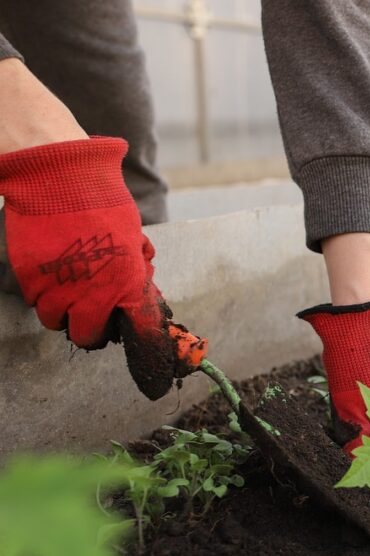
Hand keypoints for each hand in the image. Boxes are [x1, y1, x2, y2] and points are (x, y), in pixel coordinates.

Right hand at [0, 137, 203, 398]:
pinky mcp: (30, 278)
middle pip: (89, 338)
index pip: (141, 331)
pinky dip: (45, 298)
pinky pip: (36, 304)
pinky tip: (54, 276)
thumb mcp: (134, 242)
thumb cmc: (104, 206)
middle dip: (94, 330)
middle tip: (97, 314)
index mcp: (128, 281)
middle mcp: (93, 291)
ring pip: (57, 323)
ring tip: (73, 289)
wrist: (59, 179)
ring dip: (66, 314)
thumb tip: (142, 301)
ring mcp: (58, 287)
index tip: (152, 375)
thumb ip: (136, 276)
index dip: (148, 352)